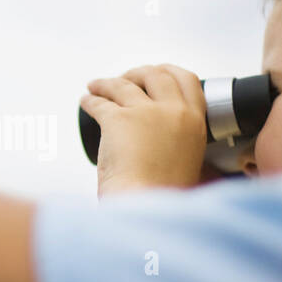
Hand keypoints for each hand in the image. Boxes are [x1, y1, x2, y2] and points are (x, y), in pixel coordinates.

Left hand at [80, 64, 207, 197]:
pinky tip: (85, 101)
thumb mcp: (190, 167)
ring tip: (95, 86)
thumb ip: (188, 152)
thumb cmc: (164, 198)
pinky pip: (100, 102)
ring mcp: (146, 113)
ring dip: (106, 83)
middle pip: (155, 74)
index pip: (187, 80)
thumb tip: (177, 148)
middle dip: (136, 73)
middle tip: (123, 79)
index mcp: (195, 122)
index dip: (168, 71)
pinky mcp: (118, 120)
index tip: (155, 73)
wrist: (148, 209)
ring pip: (123, 84)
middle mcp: (174, 112)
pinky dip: (90, 99)